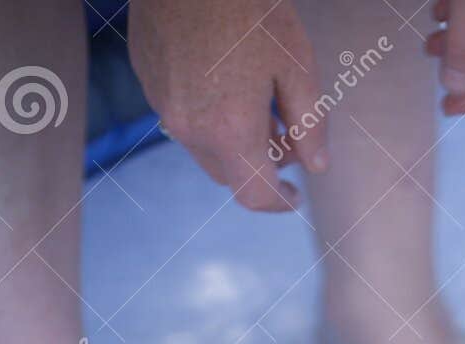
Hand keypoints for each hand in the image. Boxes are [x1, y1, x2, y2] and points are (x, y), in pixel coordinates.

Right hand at [129, 0, 326, 211]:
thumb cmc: (252, 9)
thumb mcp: (298, 67)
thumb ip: (310, 125)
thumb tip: (317, 166)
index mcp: (231, 130)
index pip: (255, 195)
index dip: (280, 202)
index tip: (296, 196)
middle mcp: (190, 127)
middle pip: (229, 175)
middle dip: (261, 166)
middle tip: (287, 135)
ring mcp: (162, 103)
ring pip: (203, 147)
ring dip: (234, 141)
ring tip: (261, 103)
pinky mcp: (147, 78)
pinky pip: (182, 116)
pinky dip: (209, 116)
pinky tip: (228, 80)